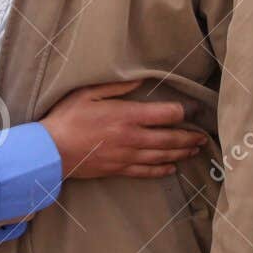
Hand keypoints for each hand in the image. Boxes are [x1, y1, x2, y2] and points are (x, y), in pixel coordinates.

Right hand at [39, 80, 206, 179]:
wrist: (50, 152)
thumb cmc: (66, 119)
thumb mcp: (87, 93)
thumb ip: (116, 87)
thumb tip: (139, 80)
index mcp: (126, 115)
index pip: (165, 114)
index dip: (181, 112)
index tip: (189, 111)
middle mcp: (131, 138)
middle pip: (169, 138)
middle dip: (188, 137)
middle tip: (203, 137)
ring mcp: (126, 156)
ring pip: (161, 156)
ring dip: (180, 153)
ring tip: (193, 150)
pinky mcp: (118, 170)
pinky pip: (146, 171)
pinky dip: (161, 170)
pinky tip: (171, 168)